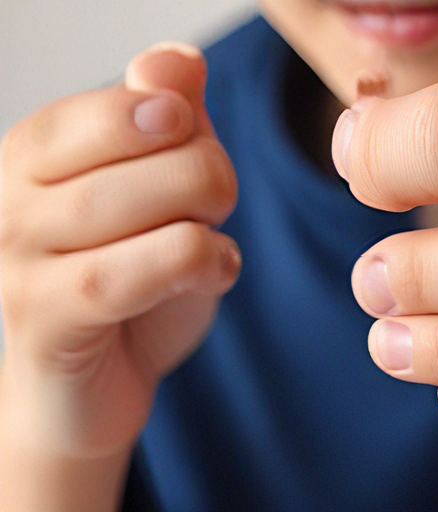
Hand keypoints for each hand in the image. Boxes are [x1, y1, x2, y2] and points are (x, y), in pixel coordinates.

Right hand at [0, 42, 238, 510]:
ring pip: (138, 204)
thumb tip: (176, 57)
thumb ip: (168, 124)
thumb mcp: (160, 195)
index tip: (192, 143)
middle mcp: (13, 195)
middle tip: (214, 203)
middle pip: (143, 140)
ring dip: (204, 218)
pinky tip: (214, 271)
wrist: (87, 387)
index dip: (181, 117)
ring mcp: (19, 260)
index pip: (123, 98)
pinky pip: (130, 276)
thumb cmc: (129, 284)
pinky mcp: (45, 321)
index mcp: (38, 152)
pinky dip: (197, 266)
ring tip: (212, 238)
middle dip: (208, 170)